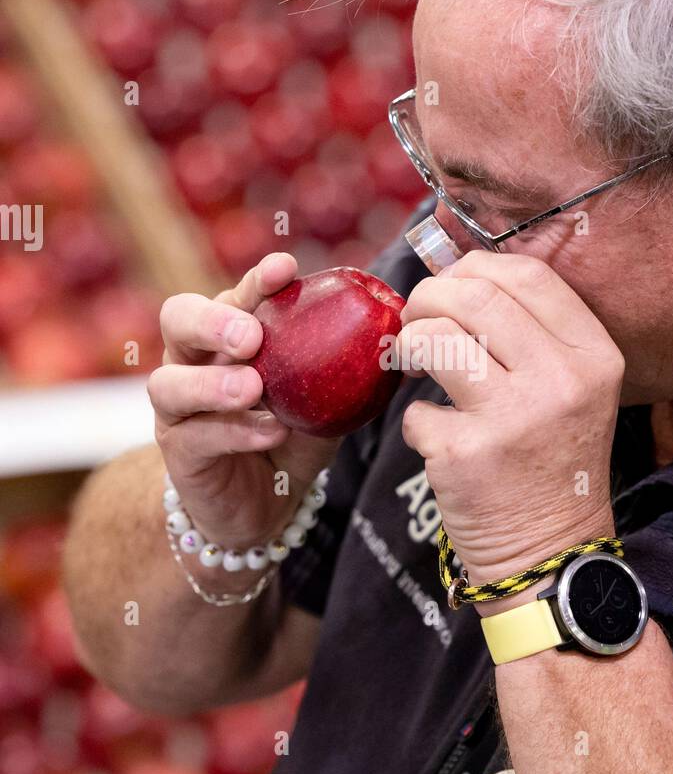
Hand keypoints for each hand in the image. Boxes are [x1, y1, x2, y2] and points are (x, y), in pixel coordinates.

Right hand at [148, 253, 337, 550]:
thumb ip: (351, 368)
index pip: (236, 294)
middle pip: (178, 319)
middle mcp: (194, 360)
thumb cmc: (295, 434)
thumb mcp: (327, 398)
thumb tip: (402, 338)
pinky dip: (235, 432)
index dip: (258, 280)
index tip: (286, 270)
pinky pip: (197, 437)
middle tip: (251, 337)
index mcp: (229, 333)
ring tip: (253, 388)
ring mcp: (178, 407)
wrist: (267, 503)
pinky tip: (270, 432)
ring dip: (213, 383)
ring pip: (169, 383)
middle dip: (213, 321)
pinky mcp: (180, 452)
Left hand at [398, 252, 622, 585]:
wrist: (552, 553)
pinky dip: (417, 422)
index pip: (527, 273)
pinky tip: (440, 440)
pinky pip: (416, 411)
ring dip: (410, 346)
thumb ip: (530, 333)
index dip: (474, 269)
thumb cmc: (552, 460)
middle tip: (416, 323)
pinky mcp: (467, 454)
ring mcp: (514, 416)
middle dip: (429, 299)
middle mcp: (562, 379)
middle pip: (474, 294)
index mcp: (594, 354)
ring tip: (413, 364)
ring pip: (436, 338)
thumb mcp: (572, 388)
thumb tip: (455, 277)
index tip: (451, 291)